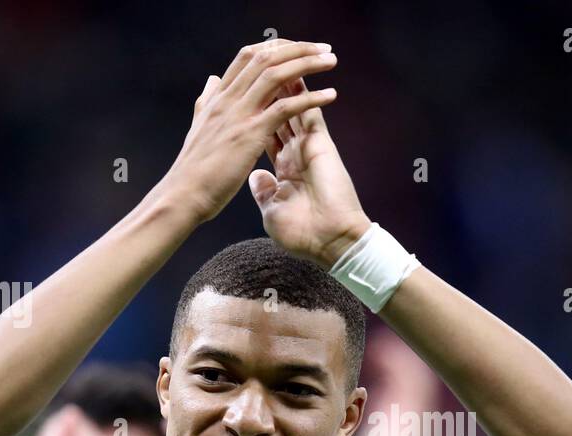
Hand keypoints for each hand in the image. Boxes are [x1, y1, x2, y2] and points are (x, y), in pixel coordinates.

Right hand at [161, 39, 339, 224]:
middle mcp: (228, 99)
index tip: (296, 46)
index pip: (248, 57)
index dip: (274, 47)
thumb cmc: (193, 170)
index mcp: (219, 97)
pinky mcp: (250, 134)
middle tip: (323, 46)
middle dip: (297, 48)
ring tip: (330, 60)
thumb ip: (208, 101)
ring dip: (307, 64)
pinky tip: (330, 96)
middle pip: (265, 57)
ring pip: (276, 75)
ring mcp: (239, 114)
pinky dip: (310, 99)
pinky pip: (285, 108)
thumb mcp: (199, 126)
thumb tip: (213, 81)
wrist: (183, 195)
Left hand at [246, 76, 371, 267]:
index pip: (265, 130)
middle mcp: (296, 152)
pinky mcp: (321, 145)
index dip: (254, 110)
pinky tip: (294, 70)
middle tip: (258, 63)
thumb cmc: (303, 234)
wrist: (330, 244)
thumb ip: (264, 191)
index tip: (241, 93)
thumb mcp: (273, 212)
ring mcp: (309, 146)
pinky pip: (310, 110)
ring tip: (276, 55)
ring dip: (285, 81)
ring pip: (294, 104)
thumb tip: (255, 176)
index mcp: (283, 168)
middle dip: (267, 88)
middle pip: (278, 110)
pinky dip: (304, 90)